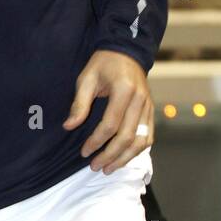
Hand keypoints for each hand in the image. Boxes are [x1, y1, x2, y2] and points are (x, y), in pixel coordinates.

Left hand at [63, 50, 152, 172]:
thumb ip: (79, 104)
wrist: (126, 52)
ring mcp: (148, 106)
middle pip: (127, 137)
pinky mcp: (151, 111)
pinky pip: (148, 136)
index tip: (84, 152)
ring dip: (125, 158)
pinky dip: (137, 150)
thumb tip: (69, 126)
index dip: (96, 142)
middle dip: (110, 156)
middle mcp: (140, 100)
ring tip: (109, 168)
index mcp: (124, 90)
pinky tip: (124, 158)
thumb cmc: (103, 64)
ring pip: (141, 141)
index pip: (110, 124)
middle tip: (95, 167)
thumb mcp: (86, 79)